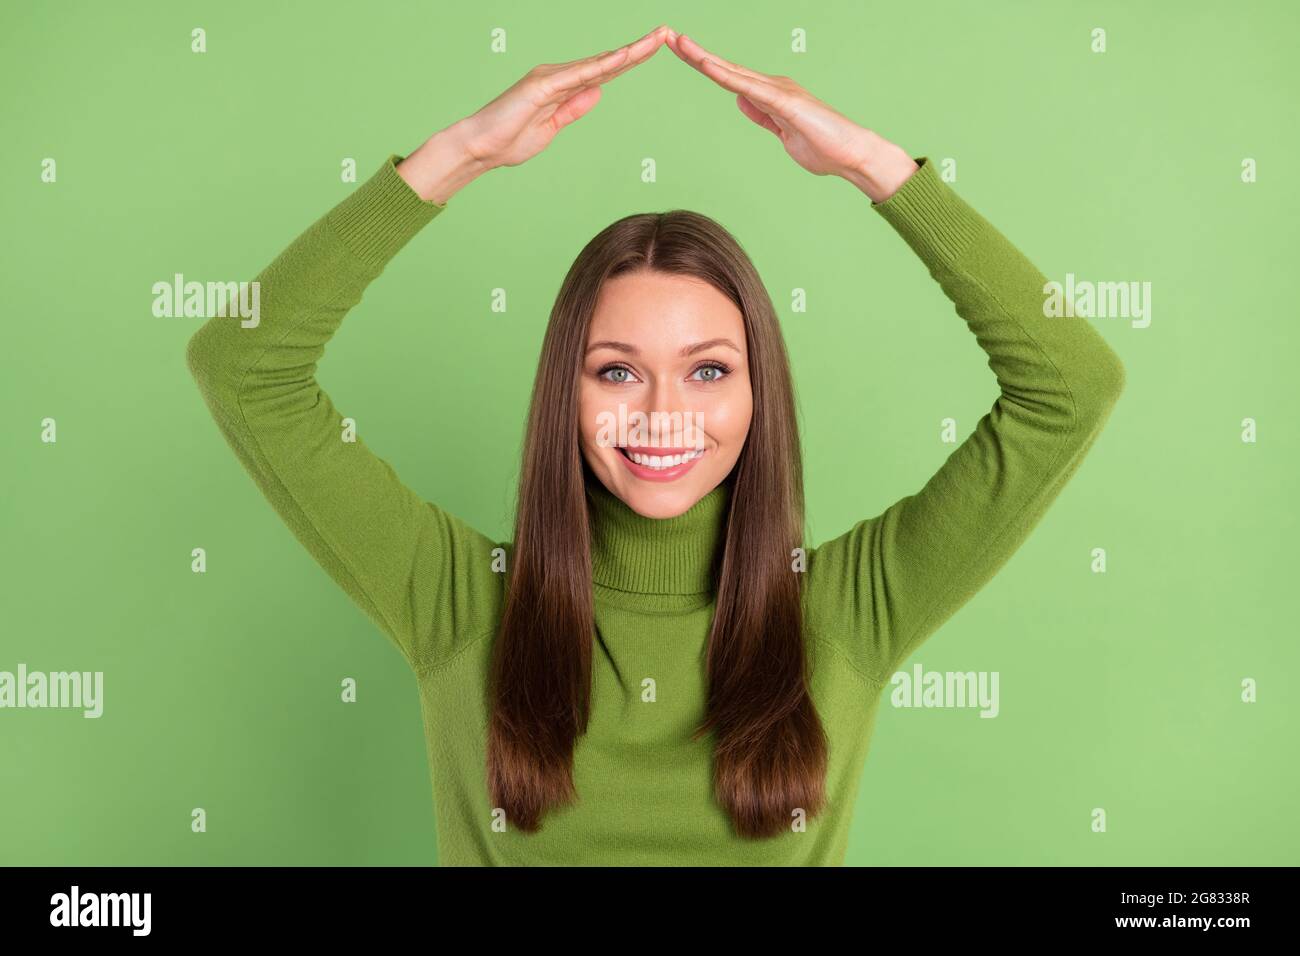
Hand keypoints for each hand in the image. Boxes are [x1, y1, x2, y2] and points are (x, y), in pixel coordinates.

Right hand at [455, 24, 670, 170]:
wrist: (480, 147)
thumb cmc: (509, 140)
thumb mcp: (552, 128)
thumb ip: (573, 109)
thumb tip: (598, 92)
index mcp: (562, 88)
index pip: (604, 73)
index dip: (630, 61)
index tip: (654, 50)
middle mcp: (558, 76)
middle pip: (607, 62)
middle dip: (638, 49)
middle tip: (667, 33)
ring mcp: (550, 78)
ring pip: (598, 63)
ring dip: (629, 52)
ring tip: (657, 39)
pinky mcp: (542, 86)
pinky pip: (579, 74)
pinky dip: (603, 65)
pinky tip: (623, 57)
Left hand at [665, 30, 918, 202]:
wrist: (853, 155)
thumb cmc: (823, 146)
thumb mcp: (783, 132)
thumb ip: (762, 115)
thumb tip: (740, 99)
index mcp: (770, 95)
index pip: (729, 78)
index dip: (704, 64)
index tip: (680, 53)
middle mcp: (773, 87)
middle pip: (726, 69)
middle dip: (695, 54)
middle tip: (669, 37)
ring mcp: (779, 92)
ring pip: (733, 73)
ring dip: (705, 58)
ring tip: (680, 43)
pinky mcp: (786, 102)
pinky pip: (749, 88)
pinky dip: (726, 76)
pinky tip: (707, 67)